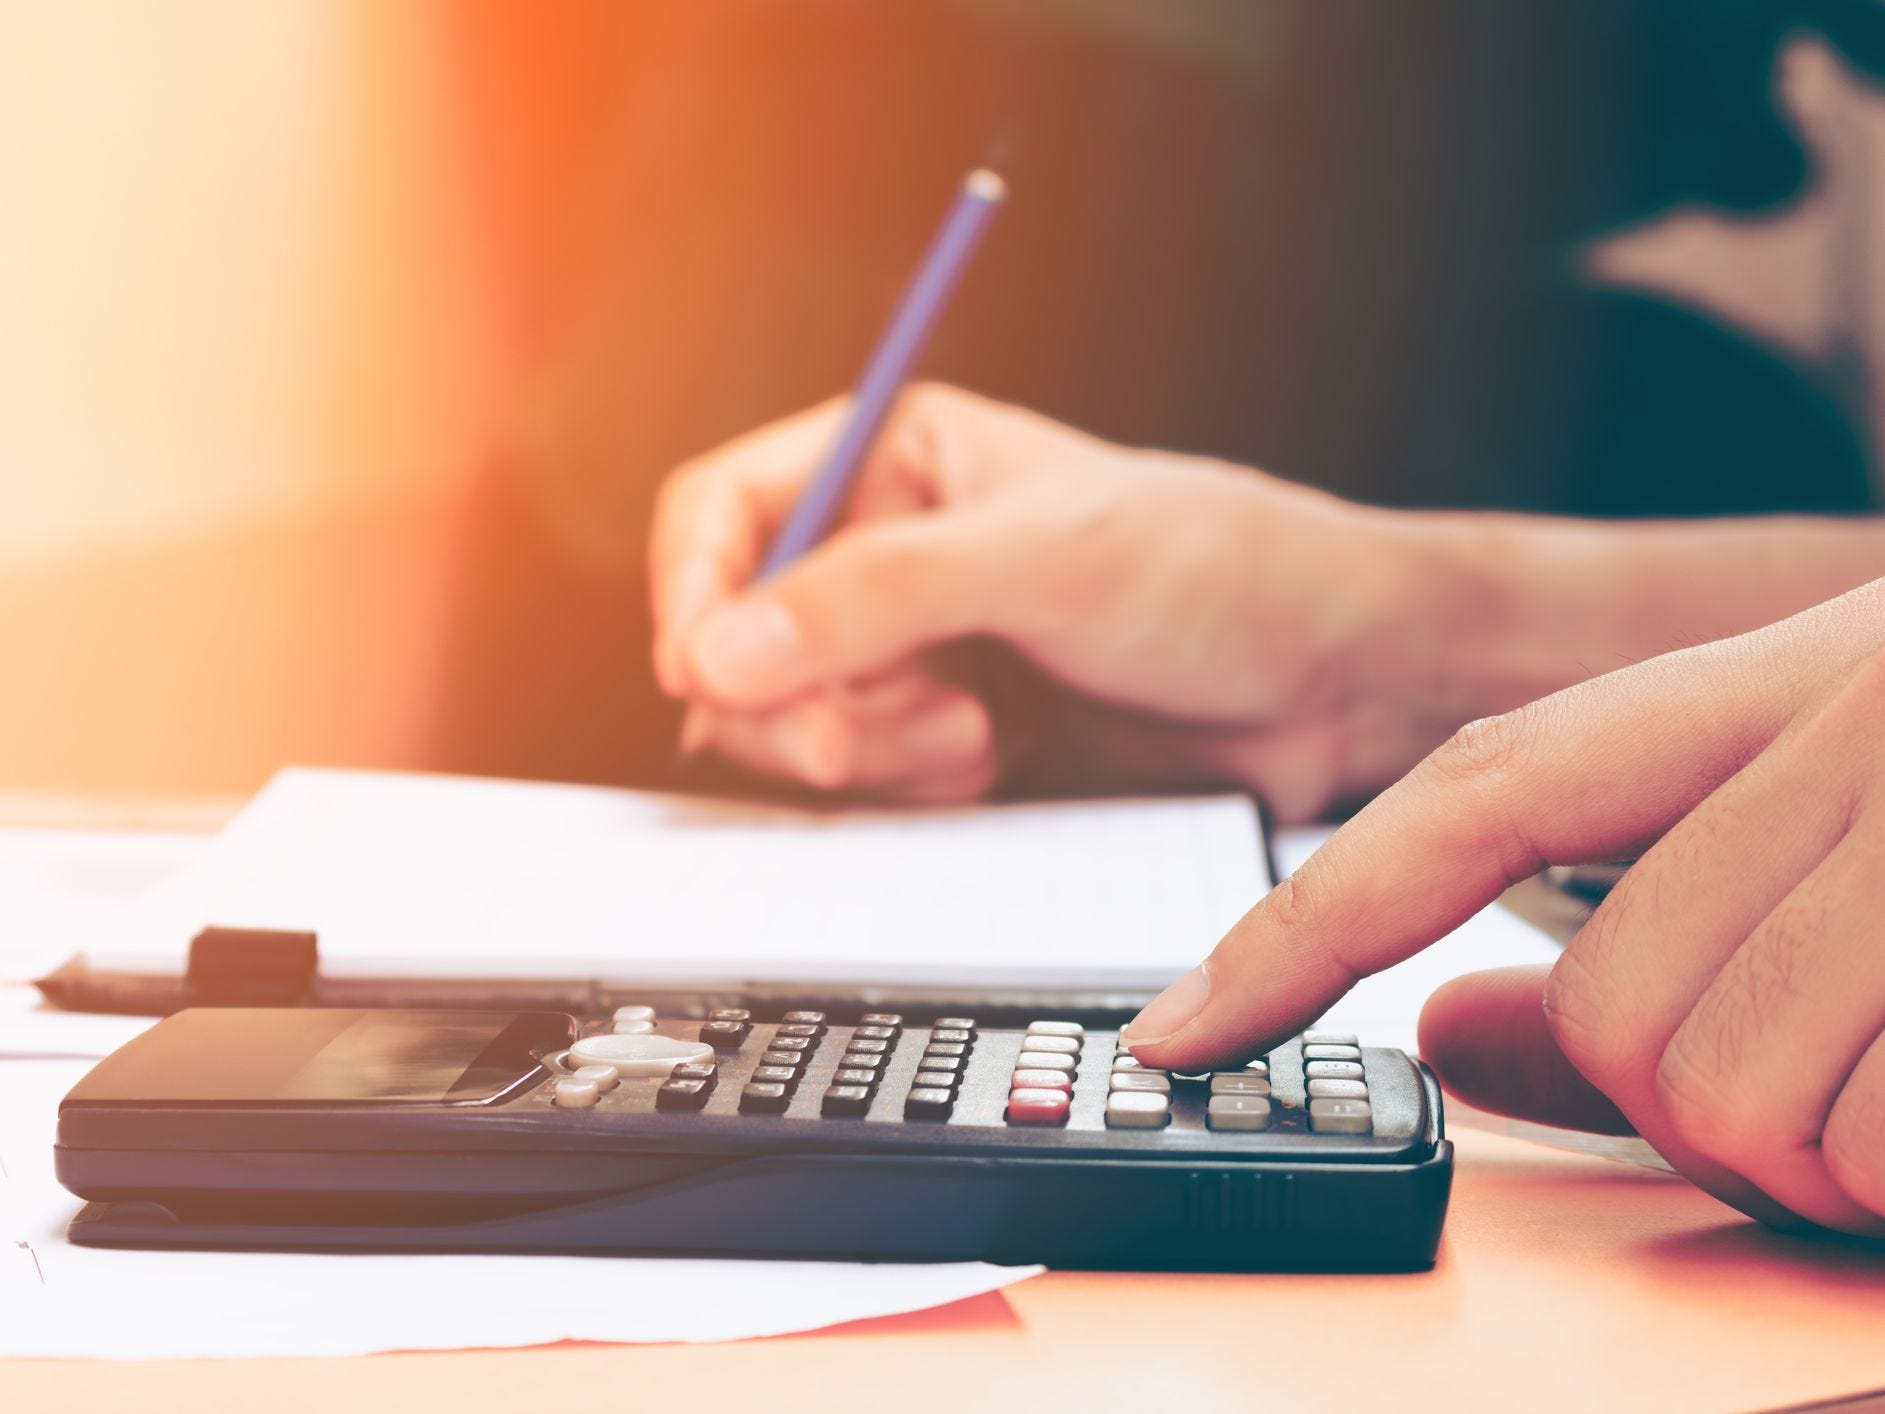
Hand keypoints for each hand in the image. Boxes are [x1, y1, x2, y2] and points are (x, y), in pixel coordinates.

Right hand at [650, 384, 1464, 817]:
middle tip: (862, 734)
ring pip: (790, 716)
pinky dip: (905, 784)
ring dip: (862, 747)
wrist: (1331, 681)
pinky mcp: (947, 731)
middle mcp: (890, 550)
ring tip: (970, 734)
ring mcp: (915, 648)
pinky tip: (988, 760)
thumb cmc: (1221, 570)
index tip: (707, 668)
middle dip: (793, 696)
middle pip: (739, 633)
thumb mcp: (1047, 559)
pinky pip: (861, 776)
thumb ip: (880, 594)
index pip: (725, 510)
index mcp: (898, 459)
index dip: (694, 590)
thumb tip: (722, 647)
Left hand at [1125, 580, 1884, 1234]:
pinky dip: (1883, 1175)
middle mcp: (1840, 733)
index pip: (1477, 794)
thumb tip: (1448, 1037)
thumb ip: (1634, 922)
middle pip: (1598, 1003)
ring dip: (1798, 1145)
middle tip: (1809, 1072)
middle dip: (1675, 1095)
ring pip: (1709, 1091)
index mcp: (1776, 687)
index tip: (1182, 1029)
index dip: (1308, 925)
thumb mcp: (1837, 834)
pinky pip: (1861, 1150)